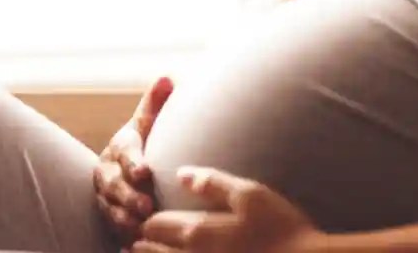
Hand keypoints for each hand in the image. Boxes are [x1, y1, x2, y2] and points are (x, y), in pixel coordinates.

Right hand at [94, 75, 174, 246]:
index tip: (146, 172)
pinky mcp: (107, 216)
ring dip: (125, 219)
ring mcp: (105, 196)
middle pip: (115, 185)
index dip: (134, 162)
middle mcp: (108, 171)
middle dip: (129, 196)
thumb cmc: (144, 142)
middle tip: (147, 206)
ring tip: (143, 227)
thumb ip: (155, 105)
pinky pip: (112, 228)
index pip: (125, 152)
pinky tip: (136, 243)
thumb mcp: (148, 124)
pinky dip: (123, 235)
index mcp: (120, 146)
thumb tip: (167, 77)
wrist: (124, 169)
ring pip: (111, 209)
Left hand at [132, 166, 328, 252]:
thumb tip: (181, 174)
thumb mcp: (251, 195)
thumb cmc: (282, 229)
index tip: (143, 217)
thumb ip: (212, 183)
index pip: (153, 226)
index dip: (146, 220)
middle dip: (141, 244)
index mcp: (197, 233)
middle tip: (135, 240)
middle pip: (149, 252)